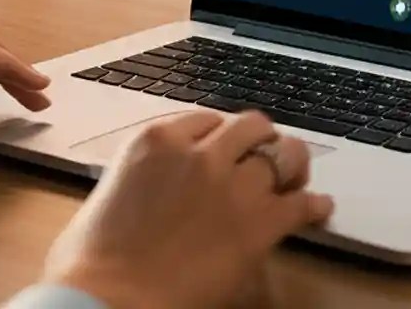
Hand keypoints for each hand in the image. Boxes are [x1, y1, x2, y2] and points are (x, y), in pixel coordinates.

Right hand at [42, 110, 334, 308]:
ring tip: (294, 177)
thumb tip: (153, 193)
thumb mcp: (108, 197)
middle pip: (249, 127)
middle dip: (259, 141)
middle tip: (265, 157)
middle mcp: (198, 152)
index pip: (204, 119)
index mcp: (155, 141)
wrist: (111, 297)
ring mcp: (232, 183)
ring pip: (282, 155)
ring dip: (289, 165)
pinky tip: (318, 209)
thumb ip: (141, 180)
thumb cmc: (92, 261)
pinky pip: (301, 203)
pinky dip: (313, 205)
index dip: (219, 136)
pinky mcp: (259, 222)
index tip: (224, 149)